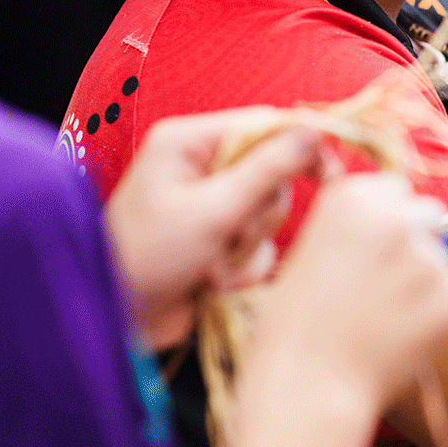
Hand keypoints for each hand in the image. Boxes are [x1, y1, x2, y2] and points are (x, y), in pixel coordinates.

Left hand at [105, 110, 325, 348]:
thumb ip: (269, 169)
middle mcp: (202, 165)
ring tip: (215, 265)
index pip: (265, 124)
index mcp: (190, 142)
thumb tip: (317, 130)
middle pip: (273, 171)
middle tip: (234, 234)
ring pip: (269, 211)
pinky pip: (258, 242)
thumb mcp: (213, 210)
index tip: (329, 174)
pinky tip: (214, 281)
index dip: (301, 147)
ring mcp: (211, 203)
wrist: (117, 321)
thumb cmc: (149, 256)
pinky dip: (244, 265)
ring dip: (249, 245)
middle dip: (260, 213)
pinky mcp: (218, 237)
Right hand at [252, 169, 447, 410]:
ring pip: (440, 256)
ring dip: (423, 278)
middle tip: (385, 280)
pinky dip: (436, 311)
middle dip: (415, 238)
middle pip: (428, 213)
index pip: (395, 188)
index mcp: (352, 199)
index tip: (372, 245)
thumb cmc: (293, 330)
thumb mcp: (308, 255)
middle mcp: (395, 218)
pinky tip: (399, 334)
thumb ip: (354, 228)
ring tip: (383, 317)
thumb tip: (393, 214)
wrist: (307, 388)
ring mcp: (428, 256)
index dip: (385, 217)